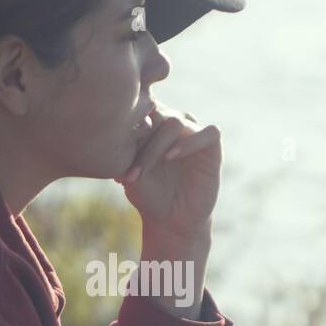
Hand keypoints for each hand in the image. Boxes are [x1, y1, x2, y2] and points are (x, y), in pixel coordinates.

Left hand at [117, 100, 220, 241]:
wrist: (170, 219)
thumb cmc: (146, 193)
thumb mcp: (127, 170)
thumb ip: (124, 147)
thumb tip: (113, 126)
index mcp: (153, 120)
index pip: (140, 106)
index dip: (127, 125)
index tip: (113, 154)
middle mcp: (174, 121)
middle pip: (156, 112)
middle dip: (139, 139)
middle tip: (125, 168)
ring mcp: (194, 131)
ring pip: (175, 122)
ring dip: (154, 147)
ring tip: (140, 173)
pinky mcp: (213, 146)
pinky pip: (208, 132)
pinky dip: (188, 142)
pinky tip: (170, 157)